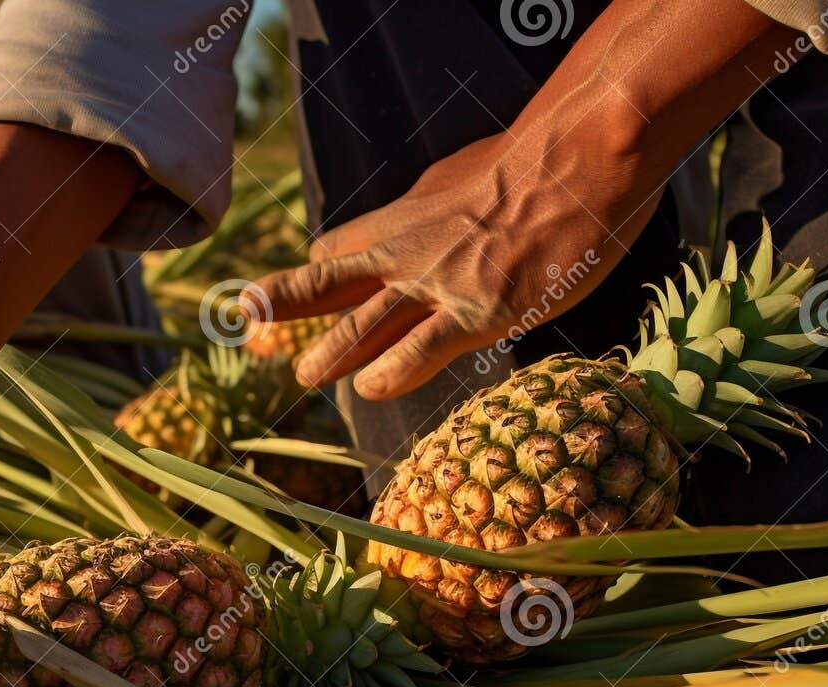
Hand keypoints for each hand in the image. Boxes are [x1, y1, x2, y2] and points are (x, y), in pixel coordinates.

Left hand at [249, 127, 657, 398]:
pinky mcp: (478, 312)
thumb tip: (435, 203)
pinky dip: (391, 372)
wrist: (580, 157)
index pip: (340, 250)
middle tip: (247, 324)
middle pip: (328, 281)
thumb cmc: (536, 160)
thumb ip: (439, 201)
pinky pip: (420, 350)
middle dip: (284, 303)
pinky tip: (370, 388)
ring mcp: (438, 285)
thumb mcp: (464, 172)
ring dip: (328, 353)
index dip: (320, 274)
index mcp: (404, 218)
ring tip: (303, 376)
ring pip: (362, 324)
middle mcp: (407, 252)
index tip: (310, 292)